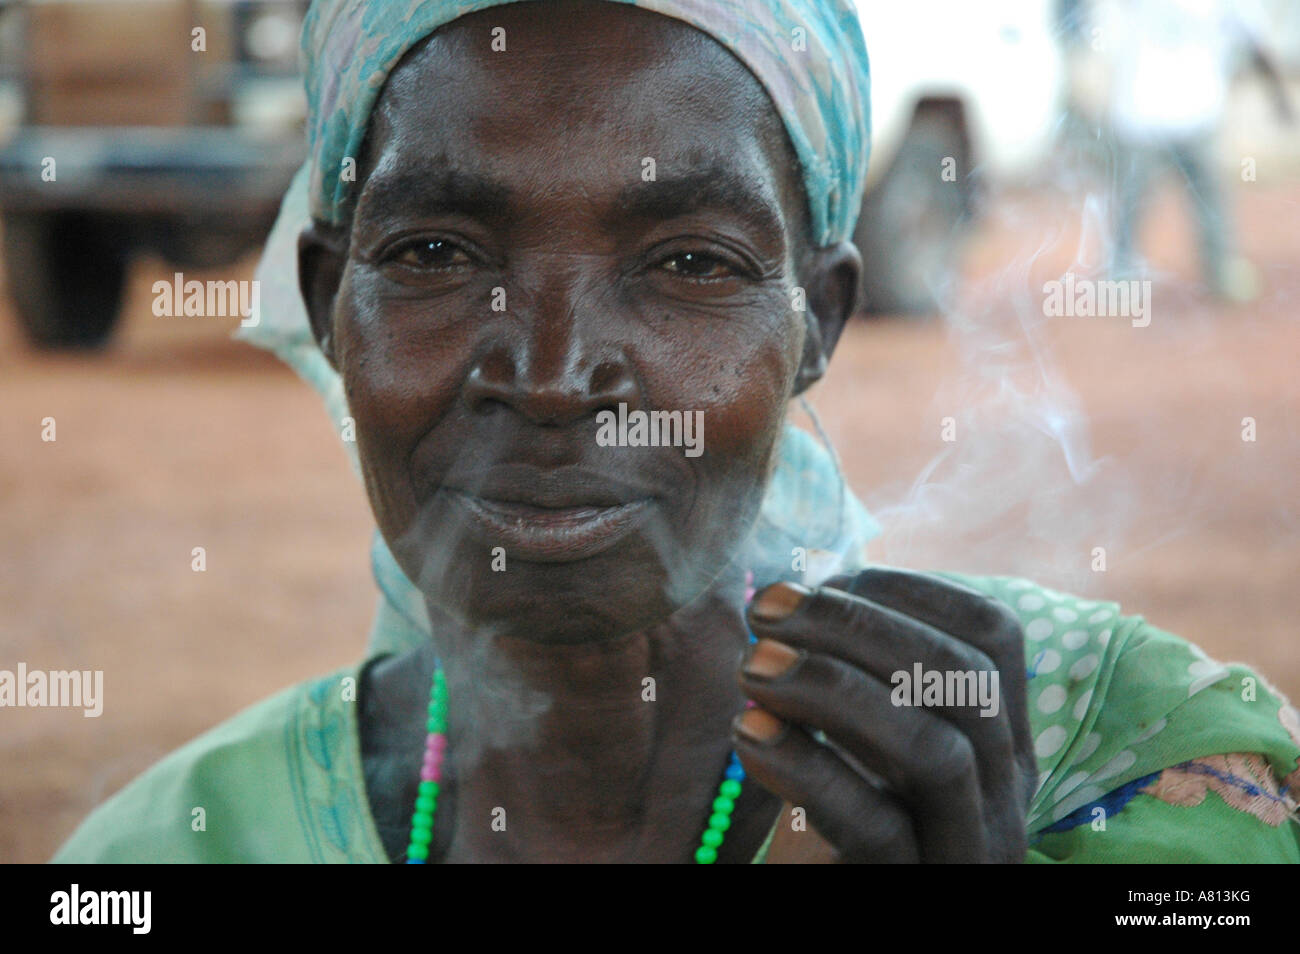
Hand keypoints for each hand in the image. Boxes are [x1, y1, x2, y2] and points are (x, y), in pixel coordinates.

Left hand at [733, 568, 1035, 862]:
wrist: (863, 907)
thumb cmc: (860, 827)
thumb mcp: (877, 746)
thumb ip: (862, 680)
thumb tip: (797, 595)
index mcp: (1005, 739)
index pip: (995, 636)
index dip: (913, 589)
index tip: (829, 574)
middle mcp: (1007, 792)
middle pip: (961, 680)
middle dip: (857, 626)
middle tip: (766, 609)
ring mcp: (968, 849)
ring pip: (936, 750)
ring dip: (833, 690)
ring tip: (751, 664)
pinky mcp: (916, 891)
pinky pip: (876, 825)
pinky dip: (807, 768)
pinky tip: (747, 732)